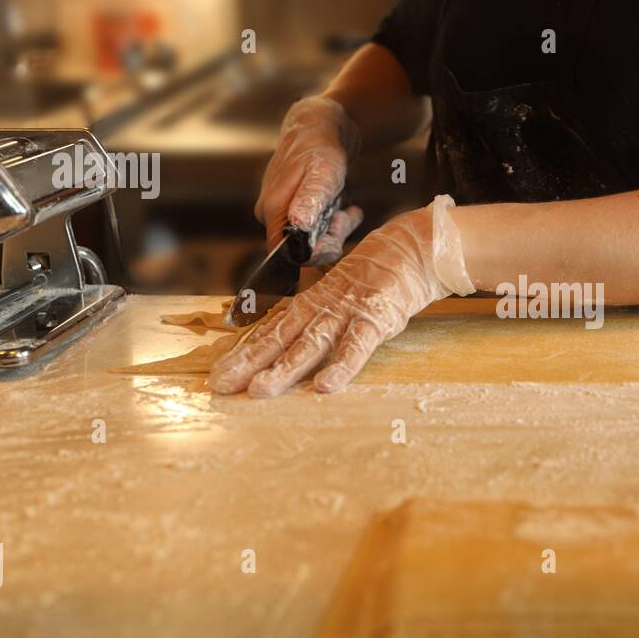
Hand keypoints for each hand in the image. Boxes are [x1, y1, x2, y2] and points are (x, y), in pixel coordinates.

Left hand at [210, 195, 474, 397]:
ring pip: (311, 343)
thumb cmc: (383, 273)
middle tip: (222, 384)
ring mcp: (349, 312)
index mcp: (316, 301)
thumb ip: (324, 314)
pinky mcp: (377, 318)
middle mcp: (325, 307)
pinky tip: (324, 386)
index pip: (273, 328)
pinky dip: (341, 365)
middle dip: (249, 362)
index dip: (246, 350)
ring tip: (260, 389)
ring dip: (284, 368)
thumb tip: (296, 338)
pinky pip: (357, 346)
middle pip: (281, 337)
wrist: (416, 248)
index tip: (221, 371)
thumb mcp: (346, 292)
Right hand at [255, 95, 364, 263]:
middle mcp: (271, 215)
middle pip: (304, 248)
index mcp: (272, 209)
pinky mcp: (292, 210)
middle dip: (332, 235)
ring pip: (314, 239)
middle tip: (348, 213)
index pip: (288, 253)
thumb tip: (298, 226)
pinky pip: (316, 228)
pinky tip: (343, 203)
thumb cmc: (321, 148)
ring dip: (336, 226)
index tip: (337, 230)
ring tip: (346, 205)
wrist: (319, 126)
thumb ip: (310, 201)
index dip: (316, 252)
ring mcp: (281, 212)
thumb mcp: (323, 173)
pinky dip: (334, 220)